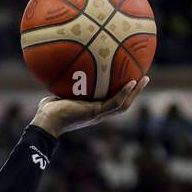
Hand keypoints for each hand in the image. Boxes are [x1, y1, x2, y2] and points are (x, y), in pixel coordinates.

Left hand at [31, 76, 148, 137]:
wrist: (47, 121)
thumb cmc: (48, 110)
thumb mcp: (61, 93)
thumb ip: (66, 85)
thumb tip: (64, 70)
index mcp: (94, 110)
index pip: (113, 101)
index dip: (124, 93)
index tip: (130, 80)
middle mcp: (99, 113)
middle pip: (124, 103)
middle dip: (135, 92)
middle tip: (144, 78)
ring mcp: (99, 114)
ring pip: (124, 104)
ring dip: (135, 92)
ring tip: (144, 78)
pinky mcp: (96, 113)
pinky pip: (115, 103)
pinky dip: (124, 93)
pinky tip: (131, 82)